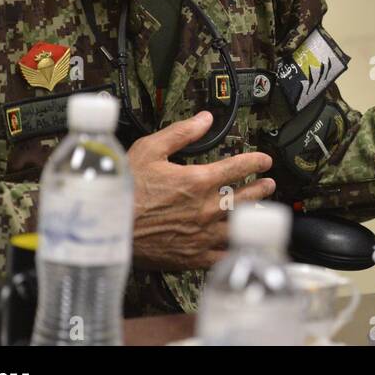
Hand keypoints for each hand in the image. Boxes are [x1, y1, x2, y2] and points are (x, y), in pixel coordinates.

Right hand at [126, 111, 276, 270]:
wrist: (105, 229)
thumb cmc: (124, 189)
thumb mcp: (149, 150)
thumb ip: (181, 133)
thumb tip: (205, 119)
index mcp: (198, 181)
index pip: (237, 167)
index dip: (255, 162)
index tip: (264, 160)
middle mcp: (206, 208)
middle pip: (244, 196)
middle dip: (260, 188)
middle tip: (268, 183)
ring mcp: (202, 234)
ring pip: (239, 224)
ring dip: (253, 214)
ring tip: (262, 208)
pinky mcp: (193, 255)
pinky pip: (223, 253)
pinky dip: (236, 246)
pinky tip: (241, 242)